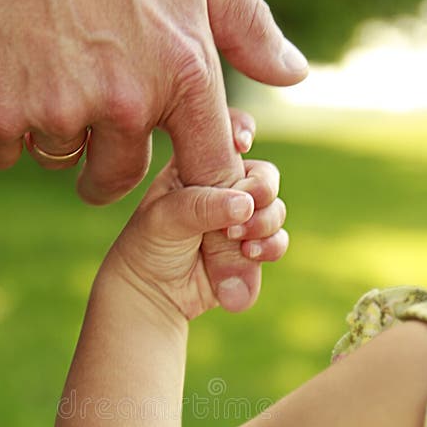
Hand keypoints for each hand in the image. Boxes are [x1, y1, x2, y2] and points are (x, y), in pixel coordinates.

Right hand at [0, 0, 303, 310]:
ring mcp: (61, 111)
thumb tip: (291, 75)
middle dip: (104, 162)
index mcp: (182, 71)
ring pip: (59, 159)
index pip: (207, 168)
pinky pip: (3, 152)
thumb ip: (244, 26)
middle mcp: (127, 102)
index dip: (196, 187)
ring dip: (50, 130)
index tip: (182, 188)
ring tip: (39, 67)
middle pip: (118, 178)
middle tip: (88, 124)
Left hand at [108, 112, 286, 321]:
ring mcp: (241, 220)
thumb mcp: (166, 219)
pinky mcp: (251, 249)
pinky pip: (277, 241)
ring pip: (274, 209)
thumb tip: (246, 205)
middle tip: (243, 212)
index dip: (241, 131)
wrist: (152, 295)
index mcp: (198, 164)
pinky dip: (270, 248)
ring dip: (265, 224)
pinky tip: (250, 255)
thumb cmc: (149, 246)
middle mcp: (224, 188)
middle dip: (261, 192)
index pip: (227, 133)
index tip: (241, 145)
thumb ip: (203, 207)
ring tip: (240, 241)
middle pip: (264, 175)